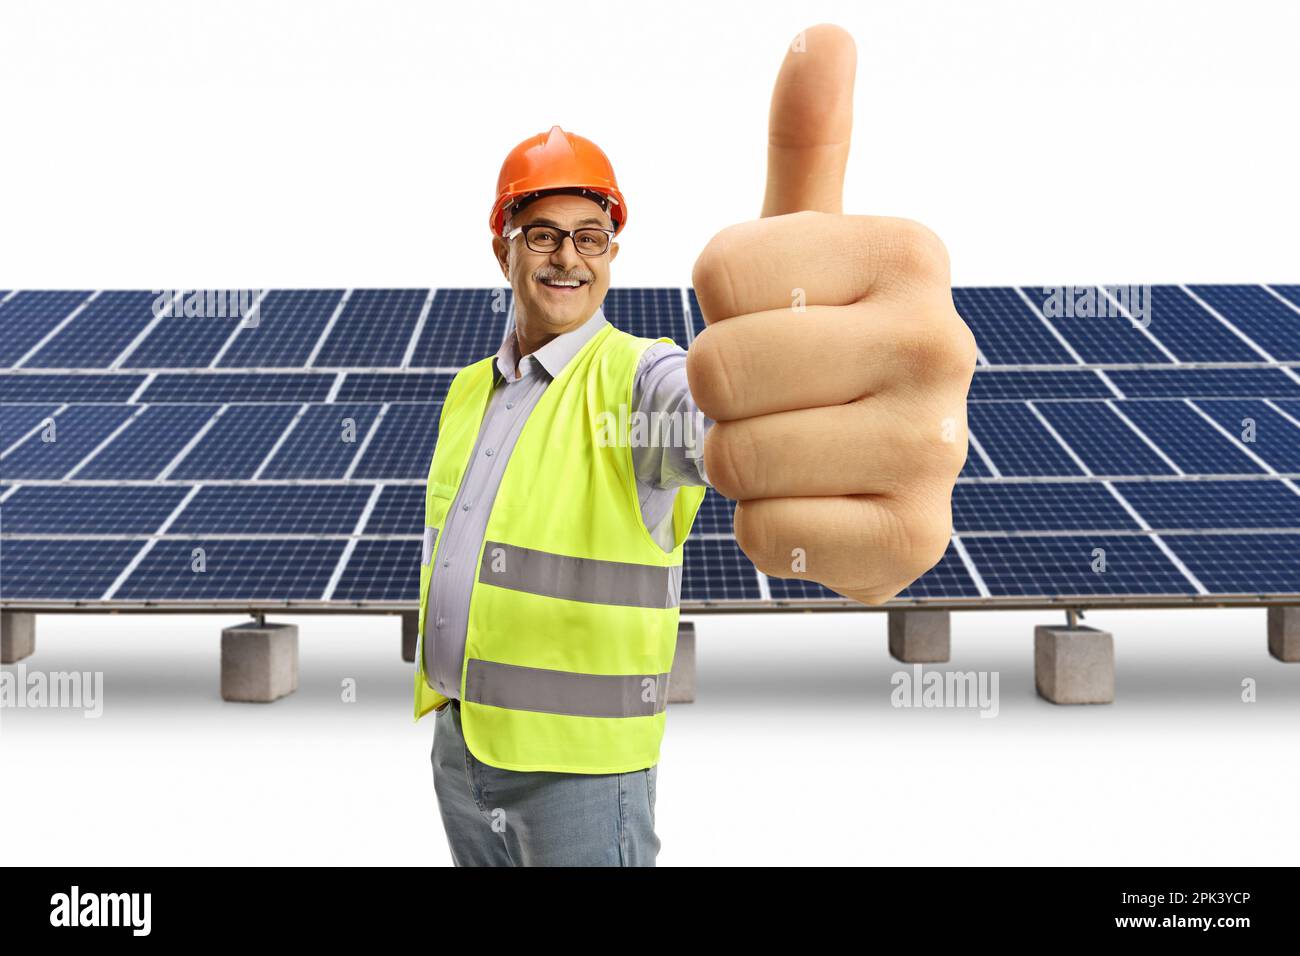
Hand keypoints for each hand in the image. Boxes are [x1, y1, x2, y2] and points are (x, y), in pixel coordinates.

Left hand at [686, 23, 976, 604]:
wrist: (870, 470)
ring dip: (739, 462)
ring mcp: (940, 450)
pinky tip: (820, 506)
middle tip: (773, 397)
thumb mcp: (807, 243)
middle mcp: (945, 344)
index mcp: (912, 253)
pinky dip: (768, 528)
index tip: (772, 319)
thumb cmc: (820, 341)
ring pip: (737, 455)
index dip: (716, 307)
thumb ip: (807, 145)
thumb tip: (824, 35)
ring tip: (796, 449)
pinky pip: (765, 531)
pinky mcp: (918, 541)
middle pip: (720, 366)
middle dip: (718, 394)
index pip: (718, 272)